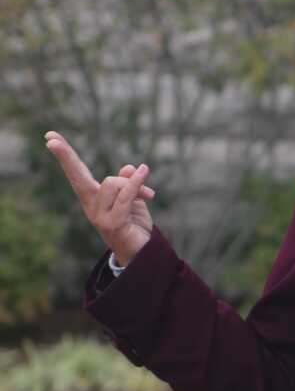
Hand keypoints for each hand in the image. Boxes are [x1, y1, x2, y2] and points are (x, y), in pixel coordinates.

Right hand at [42, 130, 157, 264]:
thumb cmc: (135, 225)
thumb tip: (130, 168)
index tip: (50, 137)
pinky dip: (136, 184)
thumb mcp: (133, 199)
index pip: (76, 174)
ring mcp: (99, 216)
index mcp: (93, 198)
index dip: (66, 156)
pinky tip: (144, 171)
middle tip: (49, 138)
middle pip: (80, 176)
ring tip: (148, 195)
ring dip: (134, 184)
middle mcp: (91, 206)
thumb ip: (129, 183)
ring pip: (112, 183)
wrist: (143, 253)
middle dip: (65, 156)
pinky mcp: (112, 223)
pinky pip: (125, 197)